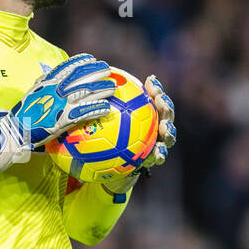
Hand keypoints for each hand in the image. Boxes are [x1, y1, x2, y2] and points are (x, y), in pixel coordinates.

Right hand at [0, 53, 115, 182]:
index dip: (80, 62)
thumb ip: (43, 83)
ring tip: (112, 87)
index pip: (66, 68)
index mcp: (47, 83)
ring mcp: (59, 104)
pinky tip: (106, 108)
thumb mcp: (32, 93)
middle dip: (94, 72)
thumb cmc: (23, 114)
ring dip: (100, 89)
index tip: (91, 58)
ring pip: (84, 93)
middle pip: (79, 78)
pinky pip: (82, 113)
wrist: (15, 131)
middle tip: (107, 69)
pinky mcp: (62, 119)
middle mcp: (54, 91)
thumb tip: (51, 74)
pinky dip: (95, 109)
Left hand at [102, 74, 175, 194]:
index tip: (150, 81)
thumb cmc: (96, 142)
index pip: (149, 96)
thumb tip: (79, 90)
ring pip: (167, 134)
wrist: (103, 167)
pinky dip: (159, 155)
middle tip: (160, 101)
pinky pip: (158, 156)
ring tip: (165, 129)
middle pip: (163, 112)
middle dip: (165, 105)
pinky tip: (157, 156)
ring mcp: (153, 142)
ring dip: (170, 130)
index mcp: (139, 113)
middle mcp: (150, 125)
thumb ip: (91, 108)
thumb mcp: (90, 124)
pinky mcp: (152, 159)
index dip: (154, 88)